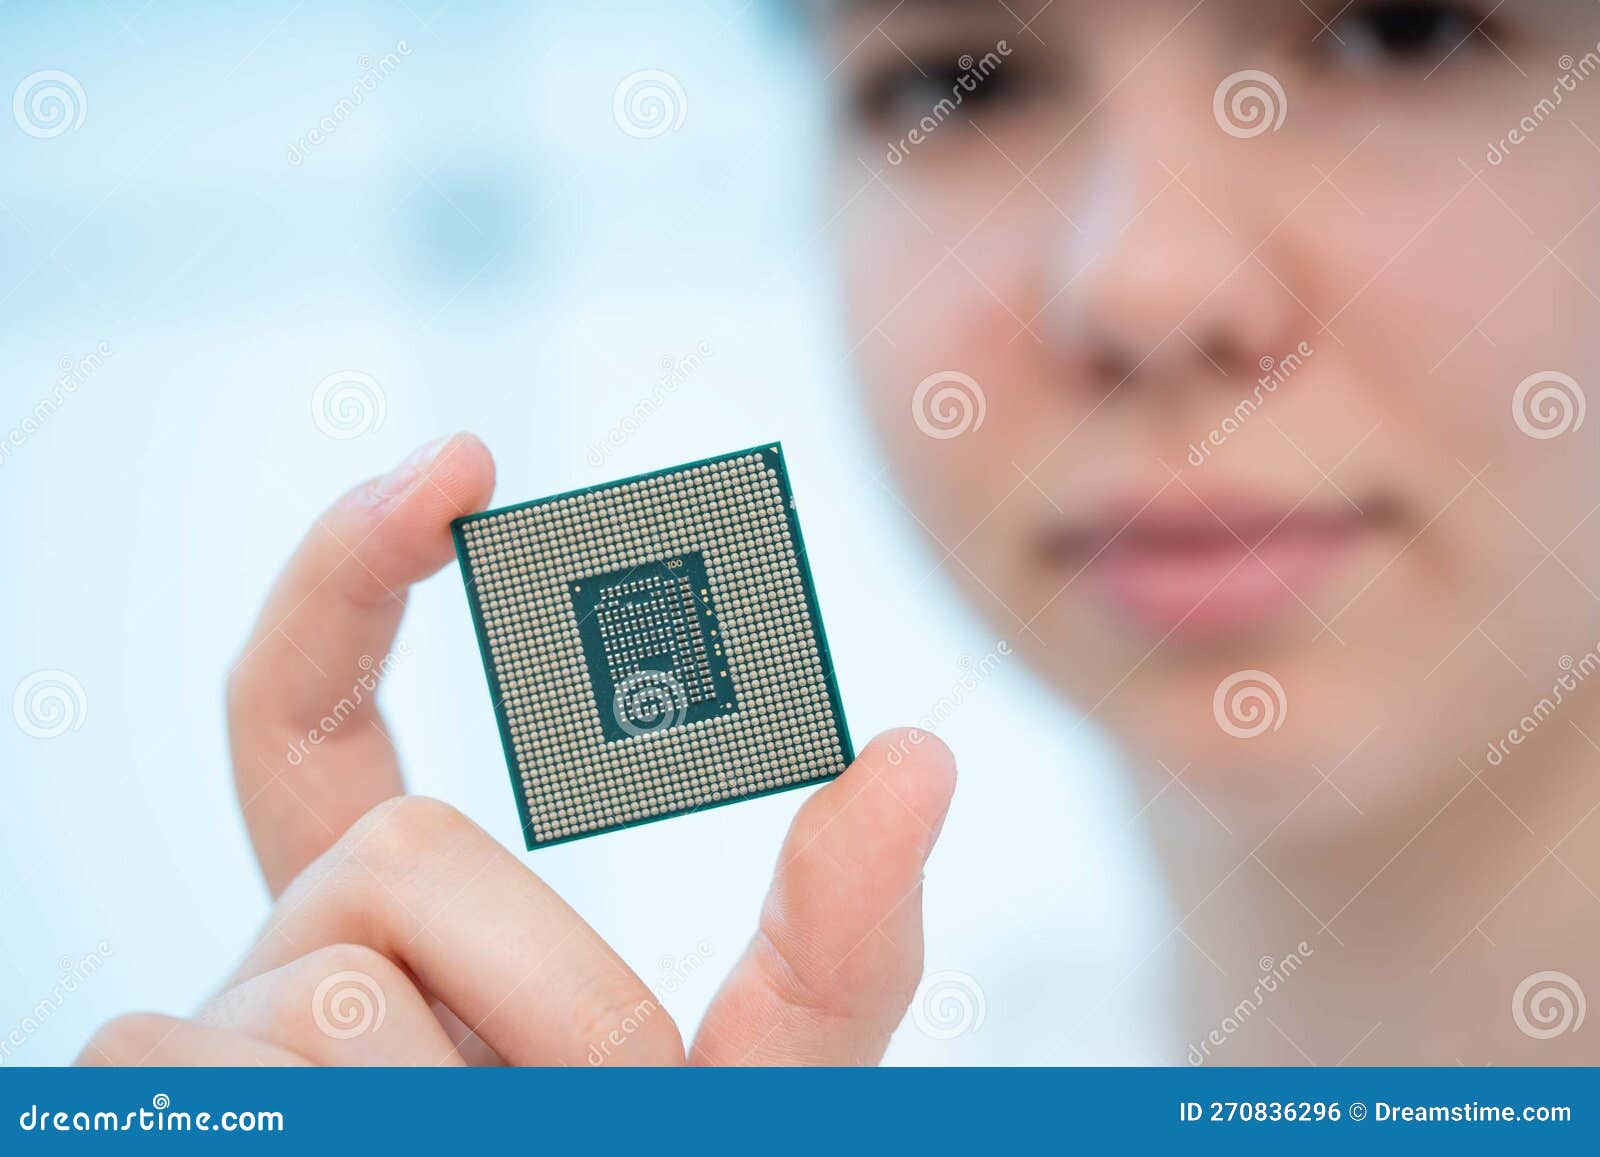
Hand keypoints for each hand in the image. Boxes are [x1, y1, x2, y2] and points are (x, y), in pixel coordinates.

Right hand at [78, 434, 955, 1065]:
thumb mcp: (767, 1087)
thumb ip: (832, 951)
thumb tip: (916, 750)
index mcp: (386, 934)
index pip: (305, 719)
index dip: (352, 577)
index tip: (456, 465)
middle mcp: (267, 968)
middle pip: (387, 841)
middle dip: (547, 984)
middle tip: (613, 1107)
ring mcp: (190, 1054)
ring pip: (320, 990)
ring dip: (478, 1098)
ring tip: (507, 1147)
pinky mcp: (138, 1106)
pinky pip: (234, 1073)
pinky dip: (378, 1125)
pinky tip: (369, 1141)